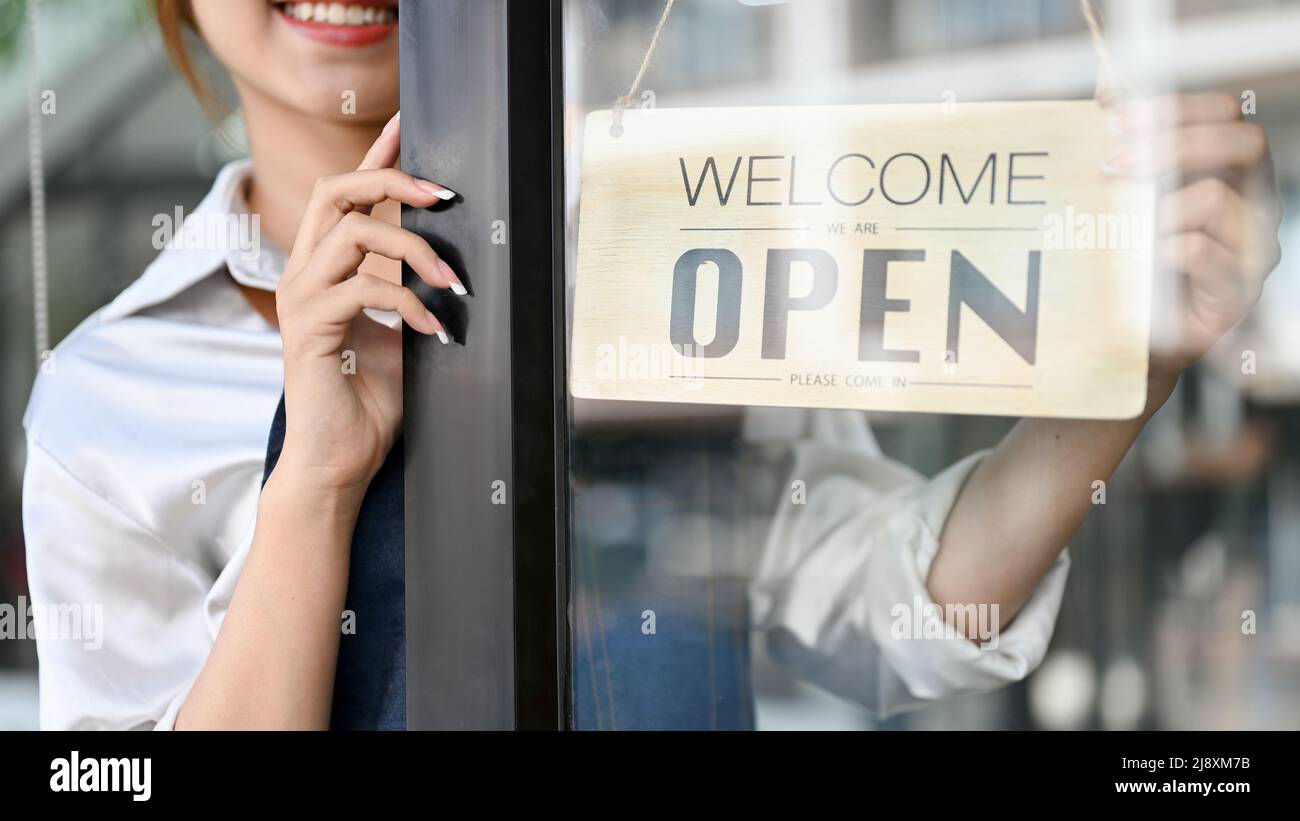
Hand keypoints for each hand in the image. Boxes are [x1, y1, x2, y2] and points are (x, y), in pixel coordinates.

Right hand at [274, 111, 463, 496]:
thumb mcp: (400, 336)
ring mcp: (302, 300)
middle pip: (337, 192)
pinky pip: (365, 291)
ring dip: (415, 251)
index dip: (374, 156)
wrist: (339, 462)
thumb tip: (451, 264)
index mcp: (325, 269)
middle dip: (392, 181)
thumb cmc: (369, 403)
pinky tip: (436, 332)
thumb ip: (409, 292)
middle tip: (444, 196)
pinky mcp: (310, 330)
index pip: (345, 196)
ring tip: (454, 284)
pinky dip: (409, 304)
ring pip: (354, 234)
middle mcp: (305, 275)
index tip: (405, 125)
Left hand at [1105, 92, 1282, 387]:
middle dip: (1174, 144)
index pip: (1228, 113)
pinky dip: (1159, 251)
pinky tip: (1137, 262)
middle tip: (1112, 164)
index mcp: (1232, 169)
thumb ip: (1121, 143)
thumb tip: (1103, 81)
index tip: (1116, 121)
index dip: (1177, 108)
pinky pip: (1200, 253)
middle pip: (1245, 142)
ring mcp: (1252, 250)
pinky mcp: (1237, 295)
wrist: (1127, 338)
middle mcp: (1255, 203)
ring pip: (1217, 198)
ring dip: (1155, 207)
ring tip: (1121, 227)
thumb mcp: (1121, 197)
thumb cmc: (1127, 258)